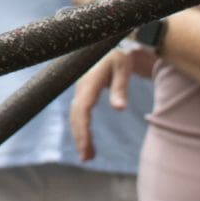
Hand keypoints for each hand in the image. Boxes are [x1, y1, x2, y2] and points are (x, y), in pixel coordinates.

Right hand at [70, 46, 149, 160]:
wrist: (112, 42)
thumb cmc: (120, 54)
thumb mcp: (123, 68)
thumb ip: (120, 88)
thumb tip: (119, 109)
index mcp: (89, 81)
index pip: (82, 109)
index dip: (83, 129)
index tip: (86, 146)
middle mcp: (81, 86)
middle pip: (76, 116)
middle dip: (80, 137)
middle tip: (87, 158)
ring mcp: (81, 89)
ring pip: (76, 116)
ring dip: (80, 135)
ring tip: (88, 156)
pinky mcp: (84, 92)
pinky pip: (80, 113)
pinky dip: (82, 128)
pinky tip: (87, 142)